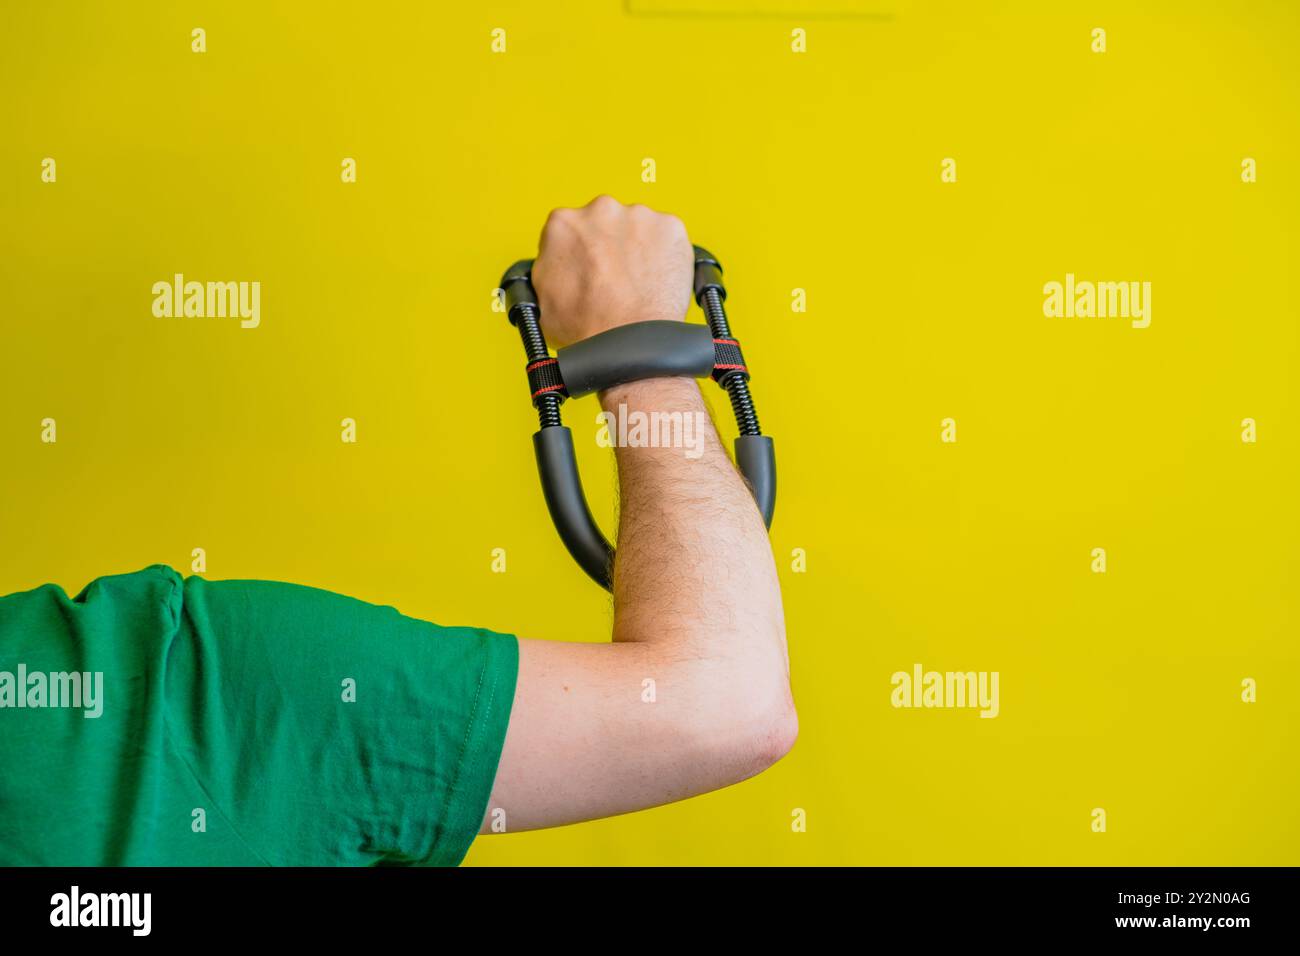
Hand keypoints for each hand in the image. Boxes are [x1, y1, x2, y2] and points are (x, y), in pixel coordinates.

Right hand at [530, 195, 693, 347]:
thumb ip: (546, 270)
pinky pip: (667, 237)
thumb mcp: (540, 301)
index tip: (587, 268)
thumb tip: (554, 264)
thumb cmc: (589, 329)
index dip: (579, 253)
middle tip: (614, 279)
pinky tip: (656, 280)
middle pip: (604, 223)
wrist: (632, 344)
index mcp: (562, 223)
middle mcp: (600, 210)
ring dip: (638, 249)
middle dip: (609, 246)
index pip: (570, 230)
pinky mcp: (671, 228)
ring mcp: (639, 216)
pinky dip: (665, 255)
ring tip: (637, 284)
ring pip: (638, 228)